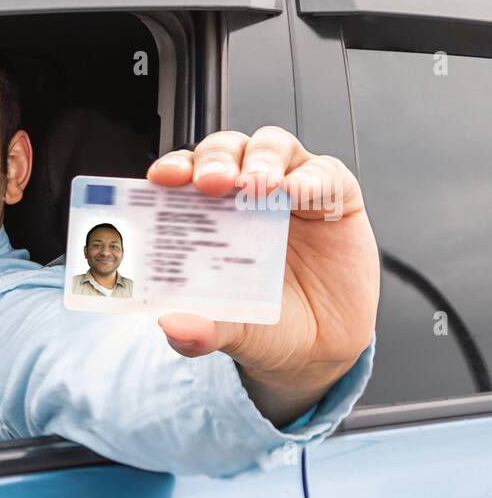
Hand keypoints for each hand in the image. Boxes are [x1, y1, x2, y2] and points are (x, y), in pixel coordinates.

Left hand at [146, 126, 378, 425]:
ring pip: (272, 147)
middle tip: (210, 181)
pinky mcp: (335, 198)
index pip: (184, 175)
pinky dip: (310, 177)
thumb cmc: (265, 324)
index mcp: (208, 217)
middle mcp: (246, 196)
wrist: (319, 349)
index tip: (161, 177)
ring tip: (256, 184)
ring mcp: (290, 191)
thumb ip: (199, 331)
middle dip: (215, 158)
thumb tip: (171, 326)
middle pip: (226, 151)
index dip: (173, 167)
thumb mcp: (229, 332)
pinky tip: (297, 192)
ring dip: (261, 159)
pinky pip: (324, 173)